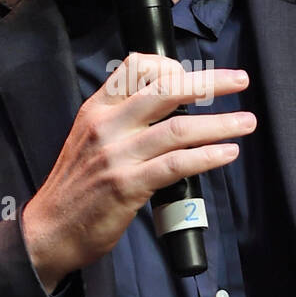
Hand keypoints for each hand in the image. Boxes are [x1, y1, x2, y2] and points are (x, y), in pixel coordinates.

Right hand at [22, 53, 255, 291]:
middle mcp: (107, 126)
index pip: (135, 67)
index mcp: (97, 110)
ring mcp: (117, 156)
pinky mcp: (127, 186)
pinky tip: (226, 153)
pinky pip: (176, 164)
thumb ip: (120, 122)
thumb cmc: (75, 189)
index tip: (195, 76)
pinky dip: (207, 156)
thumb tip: (166, 111)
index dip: (171, 65)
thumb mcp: (88, 140)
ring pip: (179, 128)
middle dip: (210, 82)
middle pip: (166, 89)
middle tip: (241, 81)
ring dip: (220, 124)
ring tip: (246, 122)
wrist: (49, 231)